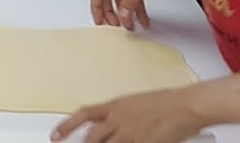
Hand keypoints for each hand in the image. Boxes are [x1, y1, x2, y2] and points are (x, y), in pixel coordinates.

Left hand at [52, 87, 205, 142]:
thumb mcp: (135, 104)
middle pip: (92, 137)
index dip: (66, 126)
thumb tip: (111, 127)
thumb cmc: (165, 103)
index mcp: (115, 106)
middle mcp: (119, 119)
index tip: (55, 135)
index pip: (83, 115)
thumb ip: (120, 116)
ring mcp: (130, 134)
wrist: (184, 105)